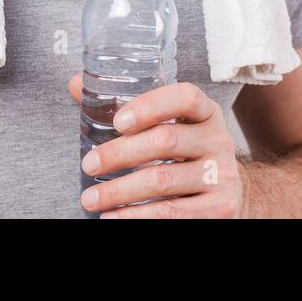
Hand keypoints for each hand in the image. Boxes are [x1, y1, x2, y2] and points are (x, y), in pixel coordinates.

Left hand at [68, 73, 243, 217]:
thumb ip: (125, 107)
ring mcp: (221, 175)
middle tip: (88, 164)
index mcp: (206, 112)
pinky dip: (137, 216)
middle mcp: (218, 140)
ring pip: (162, 180)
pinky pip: (171, 212)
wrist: (226, 192)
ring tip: (90, 199)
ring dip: (119, 191)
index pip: (185, 97)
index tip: (117, 121)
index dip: (150, 106)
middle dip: (120, 154)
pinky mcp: (220, 207)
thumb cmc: (185, 152)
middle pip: (165, 141)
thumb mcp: (169, 125)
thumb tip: (75, 83)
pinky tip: (114, 217)